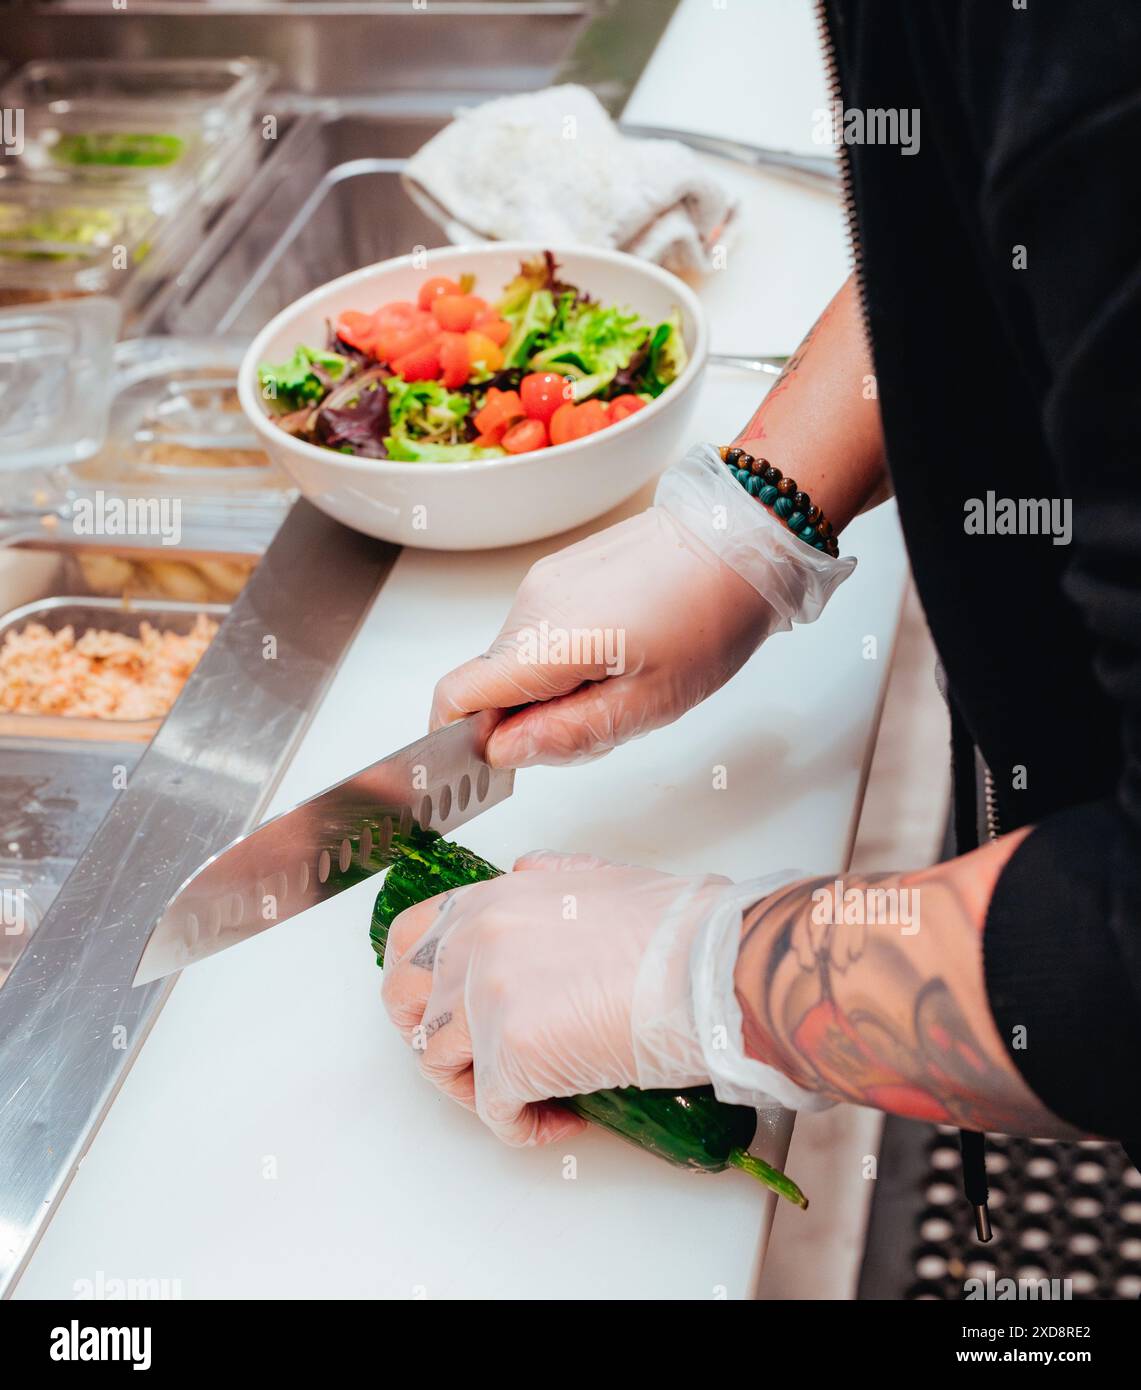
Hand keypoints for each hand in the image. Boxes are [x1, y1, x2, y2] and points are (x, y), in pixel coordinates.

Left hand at [380, 851, 731, 1144]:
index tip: (446, 1011)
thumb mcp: (598, 875)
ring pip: (439, 1063)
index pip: (407, 939)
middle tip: (472, 1062)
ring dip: (478, 1090)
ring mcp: (486, 999)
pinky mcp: (510, 1056)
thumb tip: (526, 876)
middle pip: (404, 1003)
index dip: (418, 984)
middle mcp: (475, 942)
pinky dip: (524, 1127)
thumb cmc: (677, 927)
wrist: (712, 963)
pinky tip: (562, 1121)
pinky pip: (493, 1114)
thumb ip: (546, 877)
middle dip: (431, 1038)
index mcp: (492, 898)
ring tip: (528, 1095)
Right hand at [430, 505, 777, 767]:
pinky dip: (561, 655)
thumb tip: (502, 753)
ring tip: (619, 682)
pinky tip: (619, 652)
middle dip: (525, 718)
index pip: (456, 697)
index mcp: (546, 639)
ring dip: (548, 687)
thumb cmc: (709, 617)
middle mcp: (531, 603)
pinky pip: (539, 628)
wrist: (739, 538)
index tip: (496, 762)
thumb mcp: (649, 703)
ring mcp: (544, 581)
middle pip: (489, 682)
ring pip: (516, 657)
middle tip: (596, 722)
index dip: (461, 740)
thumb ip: (567, 734)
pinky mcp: (560, 570)